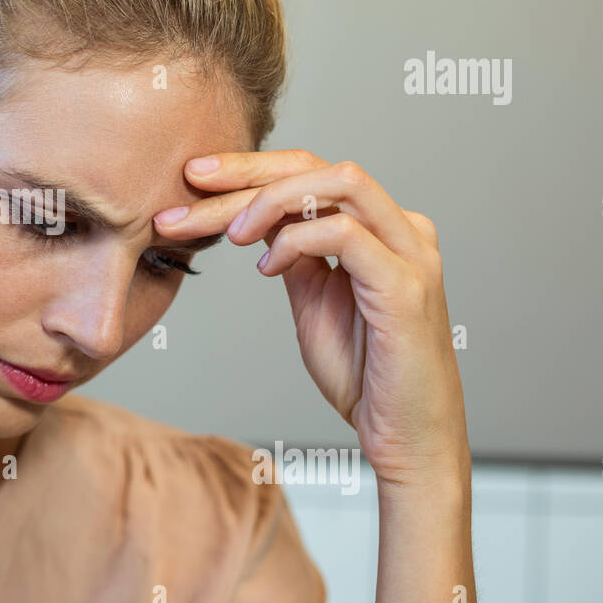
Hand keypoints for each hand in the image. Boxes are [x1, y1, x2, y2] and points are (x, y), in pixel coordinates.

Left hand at [153, 150, 467, 485]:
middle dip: (247, 170)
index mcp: (378, 226)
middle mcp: (400, 228)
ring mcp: (410, 253)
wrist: (406, 435)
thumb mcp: (312, 298)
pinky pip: (345, 234)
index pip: (309, 172)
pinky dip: (296, 241)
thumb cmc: (364, 371)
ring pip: (338, 184)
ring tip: (230, 234)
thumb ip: (291, 251)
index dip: (250, 167)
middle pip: (318, 166)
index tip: (195, 176)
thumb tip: (249, 214)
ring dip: (270, 200)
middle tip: (192, 182)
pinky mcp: (406, 286)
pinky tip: (267, 267)